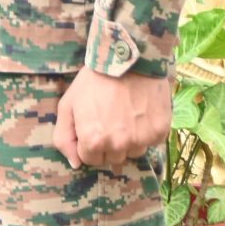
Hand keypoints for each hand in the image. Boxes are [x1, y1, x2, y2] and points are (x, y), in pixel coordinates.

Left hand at [55, 67, 170, 170]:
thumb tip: (75, 164)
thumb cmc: (93, 82)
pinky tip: (139, 113)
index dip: (88, 143)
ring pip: (133, 152)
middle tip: (108, 119)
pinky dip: (145, 132)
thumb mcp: (68, 106)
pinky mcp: (160, 132)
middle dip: (107, 144)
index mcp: (94, 141)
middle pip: (112, 159)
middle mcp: (119, 145)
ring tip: (124, 115)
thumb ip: (64, 137)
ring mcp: (142, 140)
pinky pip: (151, 142)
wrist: (127, 61)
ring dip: (128, 140)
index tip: (91, 126)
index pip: (90, 159)